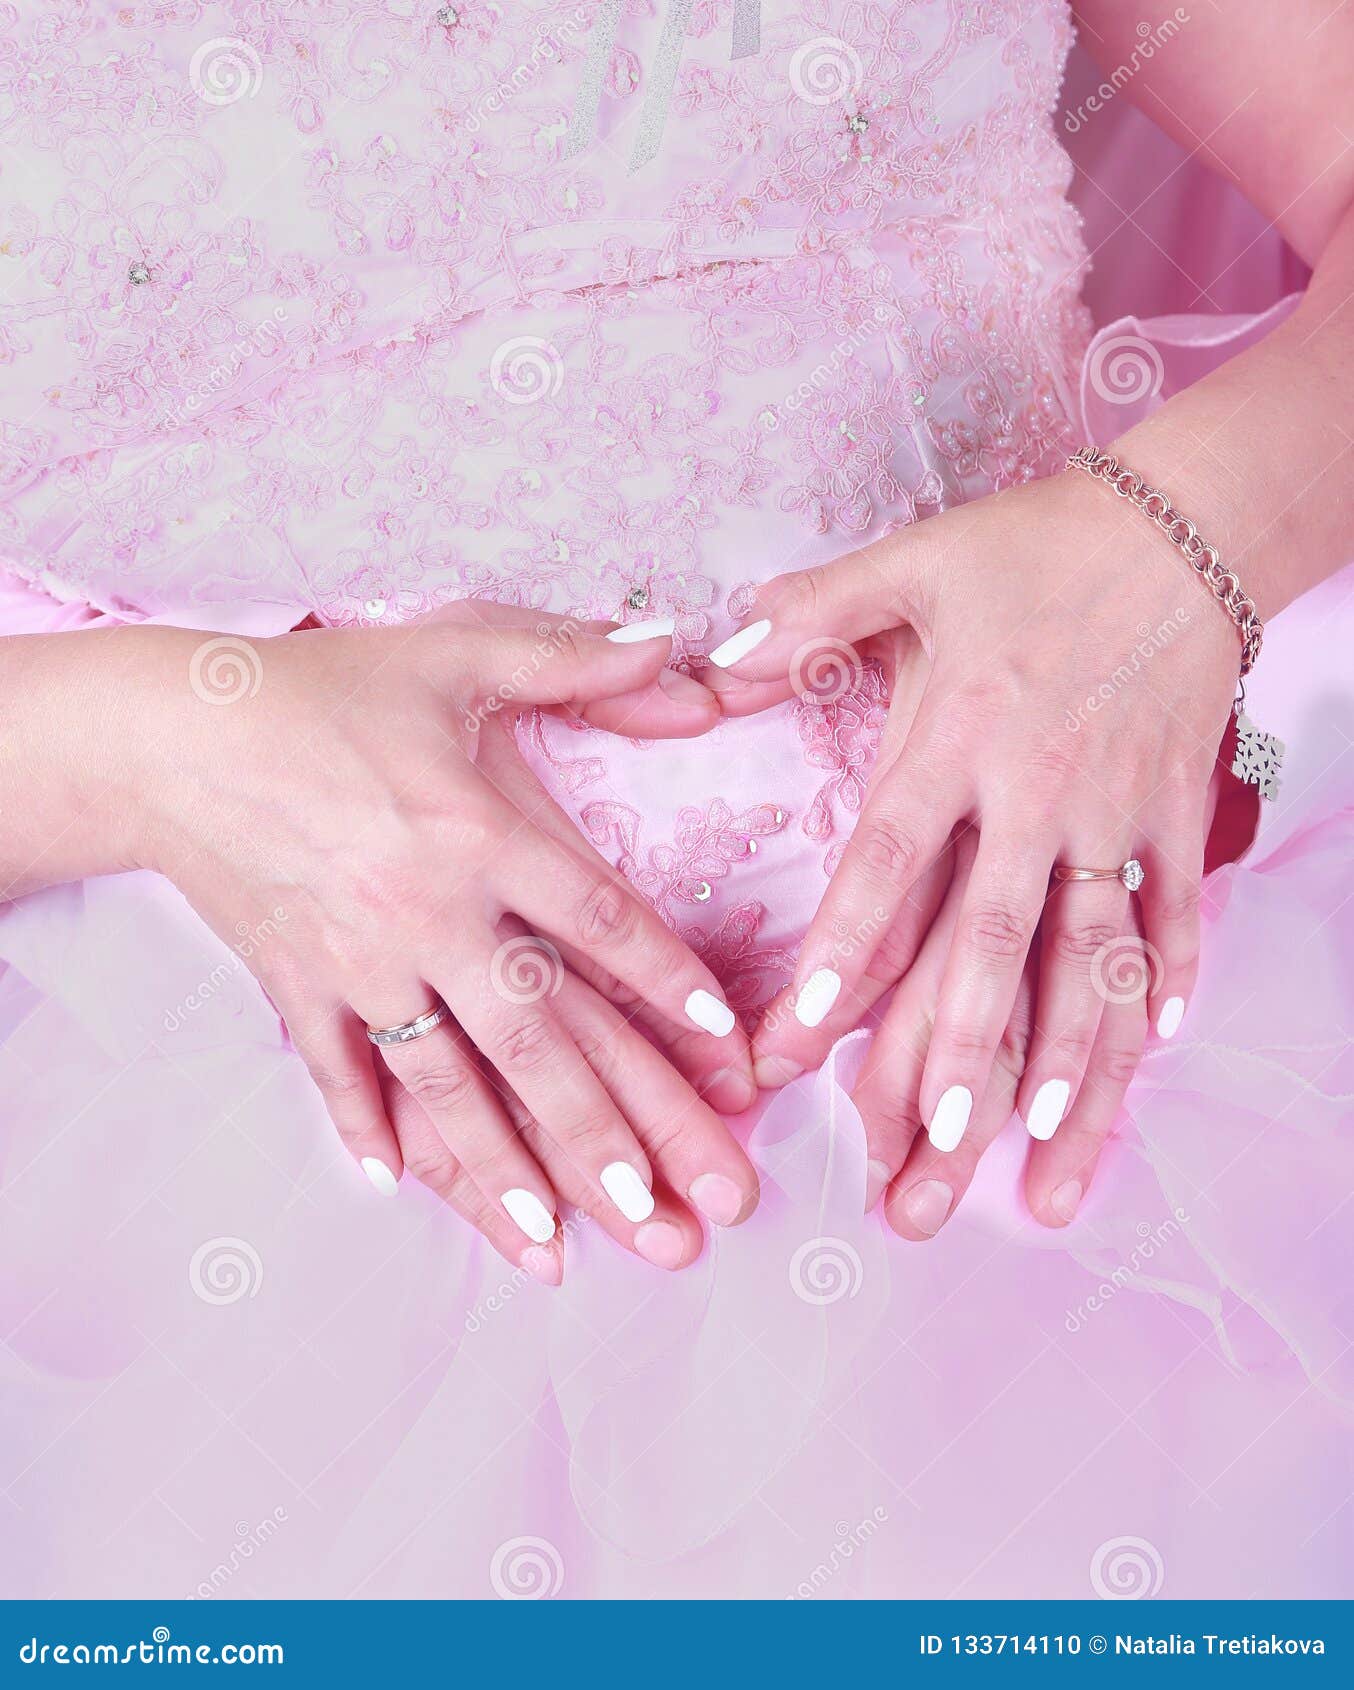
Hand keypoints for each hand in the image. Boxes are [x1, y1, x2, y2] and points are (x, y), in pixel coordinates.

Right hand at [119, 603, 757, 1277]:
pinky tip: (394, 1188)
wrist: (176, 732)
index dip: (671, 983)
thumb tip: (682, 647)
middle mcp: (427, 912)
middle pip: (536, 1035)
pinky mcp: (294, 983)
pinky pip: (335, 1072)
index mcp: (479, 832)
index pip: (600, 921)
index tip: (729, 1051)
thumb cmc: (325, 687)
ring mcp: (356, 961)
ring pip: (445, 1082)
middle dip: (604, 1127)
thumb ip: (573, 655)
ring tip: (555, 1244)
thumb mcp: (455, 647)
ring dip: (502, 1167)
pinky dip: (363, 1128)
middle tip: (664, 1212)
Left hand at [708, 469, 1241, 1212]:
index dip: (843, 958)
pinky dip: (1168, 983)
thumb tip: (707, 659)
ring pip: (1092, 958)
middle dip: (958, 1059)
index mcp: (954, 738)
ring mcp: (1116, 811)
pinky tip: (1152, 1057)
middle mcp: (1035, 794)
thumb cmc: (1032, 545)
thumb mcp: (911, 560)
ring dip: (1069, 1063)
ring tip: (1043, 1154)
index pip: (888, 866)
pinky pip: (1174, 913)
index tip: (799, 1045)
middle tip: (926, 1161)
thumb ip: (808, 613)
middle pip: (993, 946)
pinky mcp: (1178, 812)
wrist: (1185, 519)